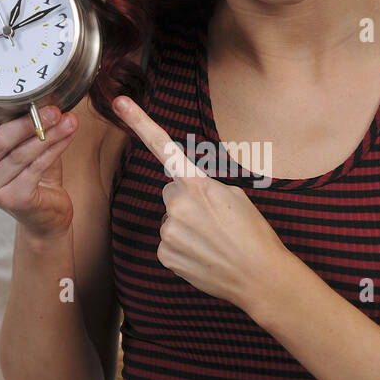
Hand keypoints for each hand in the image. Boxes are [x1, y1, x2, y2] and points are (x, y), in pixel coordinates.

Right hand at [0, 81, 77, 240]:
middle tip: (53, 109)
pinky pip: (35, 168)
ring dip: (48, 135)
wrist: (45, 212)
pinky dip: (54, 150)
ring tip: (67, 120)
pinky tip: (67, 136)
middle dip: (29, 122)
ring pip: (21, 154)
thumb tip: (44, 94)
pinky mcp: (11, 199)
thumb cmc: (32, 173)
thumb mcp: (22, 142)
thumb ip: (22, 121)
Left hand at [113, 95, 286, 310]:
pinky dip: (184, 248)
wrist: (259, 276)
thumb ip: (204, 188)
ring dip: (188, 227)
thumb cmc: (253, 234)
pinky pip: (169, 243)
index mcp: (197, 184)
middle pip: (171, 193)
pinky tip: (204, 254)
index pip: (163, 147)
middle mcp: (177, 205)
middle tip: (215, 220)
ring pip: (171, 220)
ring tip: (214, 240)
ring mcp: (169, 232)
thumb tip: (185, 196)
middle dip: (188, 202)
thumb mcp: (235, 197)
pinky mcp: (165, 255)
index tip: (119, 102)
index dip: (139, 122)